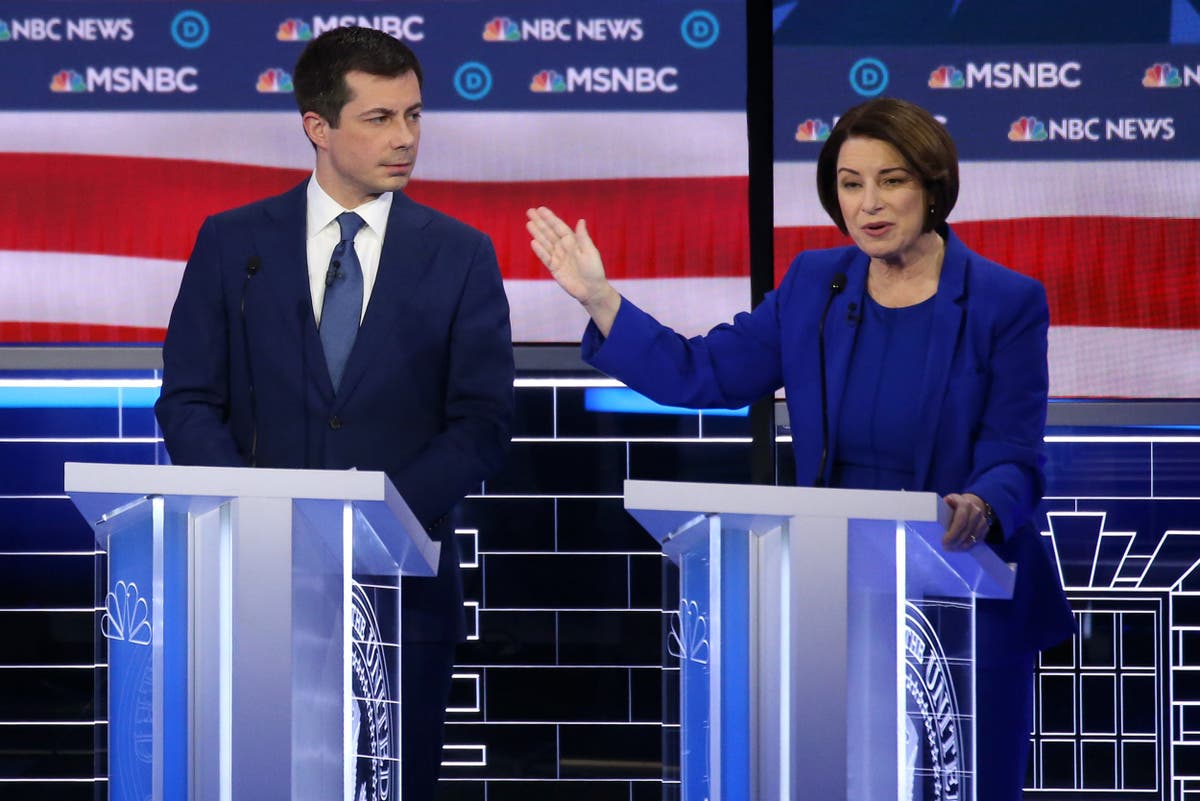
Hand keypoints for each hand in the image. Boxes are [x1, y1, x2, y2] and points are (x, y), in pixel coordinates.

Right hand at [526, 206, 620, 334]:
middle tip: (529, 211)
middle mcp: (564, 248)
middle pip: (549, 232)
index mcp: (573, 242)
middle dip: (540, 222)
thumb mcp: (590, 252)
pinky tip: (533, 242)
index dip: (550, 218)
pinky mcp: (554, 268)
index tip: (541, 209)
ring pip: (545, 243)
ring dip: (537, 233)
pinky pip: (545, 257)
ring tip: (528, 223)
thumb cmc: (594, 270)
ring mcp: (558, 258)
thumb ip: (582, 237)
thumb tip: (580, 220)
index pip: (559, 227)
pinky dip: (539, 250)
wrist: (591, 290)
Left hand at [942, 493, 989, 550]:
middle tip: (946, 548)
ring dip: (962, 546)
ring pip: (973, 537)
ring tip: (951, 549)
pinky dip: (968, 546)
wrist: (972, 503)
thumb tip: (928, 514)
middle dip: (955, 542)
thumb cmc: (954, 504)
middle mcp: (976, 511)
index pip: (960, 521)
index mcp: (965, 504)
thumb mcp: (947, 502)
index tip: (943, 542)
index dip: (952, 533)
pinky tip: (960, 548)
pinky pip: (978, 540)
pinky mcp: (985, 527)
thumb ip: (941, 508)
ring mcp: (982, 519)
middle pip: (966, 531)